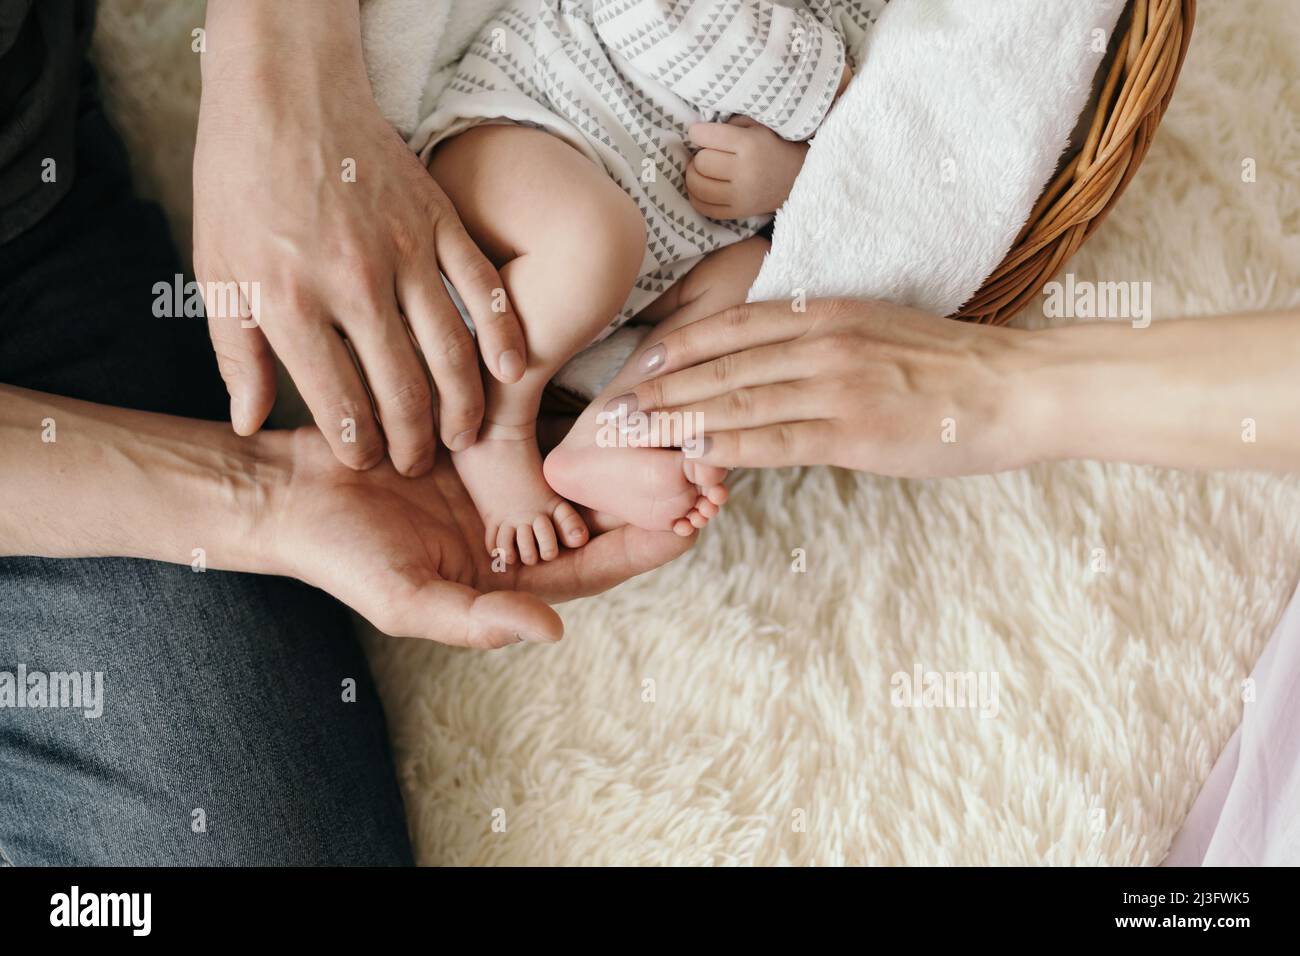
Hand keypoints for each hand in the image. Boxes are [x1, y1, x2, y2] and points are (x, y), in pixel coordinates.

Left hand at [194, 1, 526, 475]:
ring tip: (465, 438)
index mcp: (289, 301)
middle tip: (420, 464)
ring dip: (463, 405)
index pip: (338, 401)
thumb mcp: (216, 273)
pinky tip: (512, 373)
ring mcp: (404, 251)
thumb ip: (236, 353)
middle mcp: (353, 283)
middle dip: (414, 441)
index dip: (359, 448)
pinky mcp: (438, 224)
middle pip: (402, 388)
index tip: (369, 465)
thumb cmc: (241, 187)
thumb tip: (249, 422)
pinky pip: (483, 290)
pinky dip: (504, 335)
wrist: (283, 96)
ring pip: (450, 351)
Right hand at [262, 428, 693, 647]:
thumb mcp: (407, 598)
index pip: (602, 565)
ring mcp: (505, 485)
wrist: (287, 490)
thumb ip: (478, 619)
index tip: (701, 516)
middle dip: (662, 495)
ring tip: (686, 427)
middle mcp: (519, 533)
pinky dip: (588, 421)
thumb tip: (555, 629)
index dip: (654, 544)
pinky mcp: (485, 442)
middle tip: (713, 462)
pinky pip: (549, 431)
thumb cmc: (339, 554)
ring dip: (636, 455)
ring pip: (587, 472)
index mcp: (511, 578)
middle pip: (607, 518)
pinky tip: (626, 397)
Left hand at [619, 298, 1040, 476]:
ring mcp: (836, 385)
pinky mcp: (853, 432)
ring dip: (678, 419)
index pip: (731, 325)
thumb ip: (822, 338)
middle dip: (660, 388)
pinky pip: (776, 440)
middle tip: (613, 410)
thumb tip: (773, 361)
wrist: (1015, 387)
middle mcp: (821, 341)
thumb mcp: (878, 327)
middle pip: (721, 363)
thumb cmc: (948, 363)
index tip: (638, 365)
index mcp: (826, 311)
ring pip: (737, 401)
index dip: (678, 347)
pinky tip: (692, 457)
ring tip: (634, 436)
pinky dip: (728, 448)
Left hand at [686, 117, 808, 219]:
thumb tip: (698, 133)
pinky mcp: (739, 212)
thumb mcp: (757, 126)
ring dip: (694, 176)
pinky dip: (697, 197)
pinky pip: (704, 208)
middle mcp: (745, 172)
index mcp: (750, 145)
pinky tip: (704, 187)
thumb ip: (729, 125)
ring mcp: (742, 196)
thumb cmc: (773, 146)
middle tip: (706, 153)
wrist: (798, 177)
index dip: (697, 132)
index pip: (706, 136)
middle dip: (699, 155)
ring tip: (702, 171)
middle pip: (701, 163)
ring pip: (698, 187)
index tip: (700, 133)